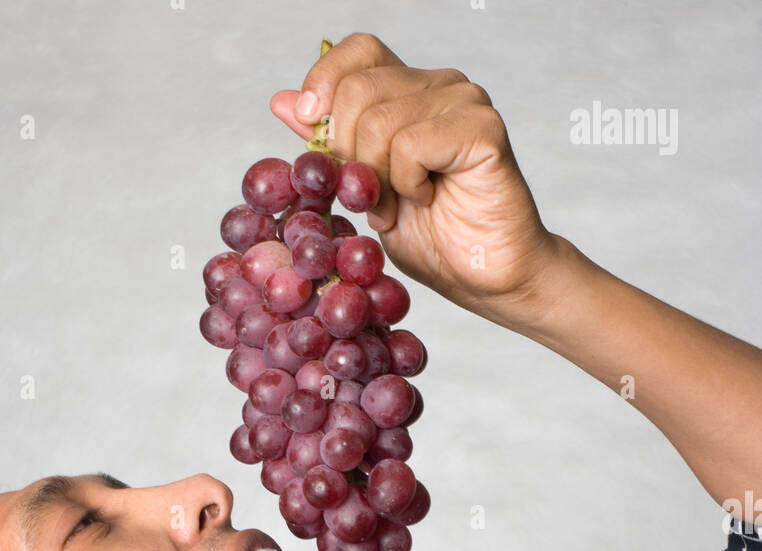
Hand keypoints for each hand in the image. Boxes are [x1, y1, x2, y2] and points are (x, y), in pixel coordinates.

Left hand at [270, 32, 563, 330]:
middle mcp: (439, 86)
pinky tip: (429, 198)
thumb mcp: (364, 191)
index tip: (312, 122)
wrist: (485, 278)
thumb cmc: (435, 237)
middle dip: (349, 155)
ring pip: (379, 121)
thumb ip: (330, 146)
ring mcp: (464, 102)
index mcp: (410, 92)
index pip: (359, 51)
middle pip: (357, 90)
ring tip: (403, 205)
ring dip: (379, 179)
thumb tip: (284, 101)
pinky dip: (407, 183)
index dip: (326, 79)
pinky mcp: (483, 129)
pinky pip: (410, 144)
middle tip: (373, 196)